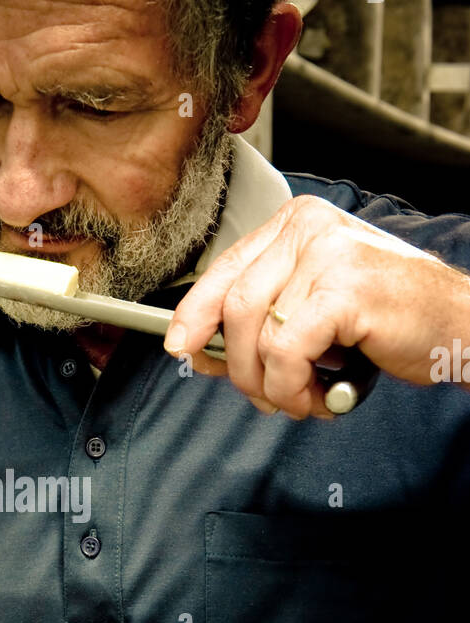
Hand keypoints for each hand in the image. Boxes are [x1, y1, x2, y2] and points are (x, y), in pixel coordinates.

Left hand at [163, 194, 469, 418]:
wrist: (456, 327)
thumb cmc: (387, 320)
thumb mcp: (312, 310)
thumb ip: (260, 319)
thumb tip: (197, 347)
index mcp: (296, 224)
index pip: (224, 269)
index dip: (193, 313)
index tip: (180, 347)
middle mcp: (308, 228)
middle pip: (233, 304)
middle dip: (239, 366)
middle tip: (265, 396)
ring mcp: (327, 254)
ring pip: (255, 332)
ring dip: (269, 384)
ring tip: (298, 399)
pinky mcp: (343, 289)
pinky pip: (285, 352)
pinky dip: (291, 386)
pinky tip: (316, 397)